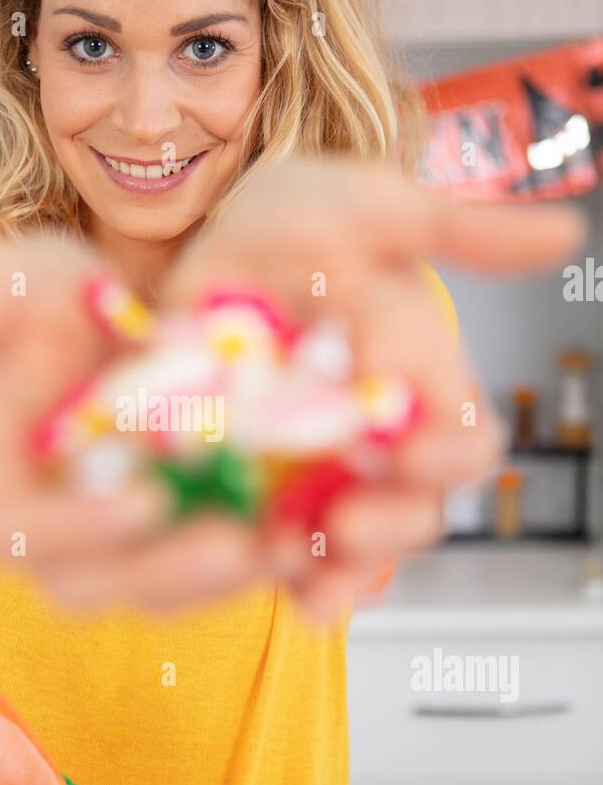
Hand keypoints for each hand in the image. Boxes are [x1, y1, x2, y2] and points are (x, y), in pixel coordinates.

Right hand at [0, 234, 292, 612]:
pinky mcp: (184, 545)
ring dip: (226, 577)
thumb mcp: (4, 287)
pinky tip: (314, 532)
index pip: (18, 536)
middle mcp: (57, 538)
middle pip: (101, 584)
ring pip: (166, 589)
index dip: (75, 530)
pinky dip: (263, 562)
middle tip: (236, 542)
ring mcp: (123, 551)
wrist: (123, 315)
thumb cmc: (51, 300)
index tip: (142, 498)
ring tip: (286, 542)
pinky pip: (218, 572)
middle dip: (167, 570)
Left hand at [160, 154, 583, 619]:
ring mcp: (320, 473)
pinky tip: (265, 573)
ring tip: (295, 562)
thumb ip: (459, 233)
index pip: (466, 444)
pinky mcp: (257, 488)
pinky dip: (280, 570)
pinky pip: (281, 551)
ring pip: (351, 549)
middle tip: (343, 521)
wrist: (218, 237)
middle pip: (413, 512)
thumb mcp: (377, 211)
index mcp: (425, 385)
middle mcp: (382, 443)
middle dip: (386, 526)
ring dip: (334, 568)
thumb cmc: (310, 222)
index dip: (449, 457)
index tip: (410, 453)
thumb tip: (566, 234)